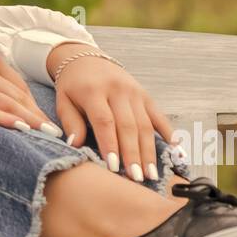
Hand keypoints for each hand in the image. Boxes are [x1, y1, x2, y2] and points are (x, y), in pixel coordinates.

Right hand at [0, 37, 62, 134]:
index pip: (20, 86)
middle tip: (57, 135)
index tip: (46, 122)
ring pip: (9, 106)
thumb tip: (7, 96)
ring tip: (48, 138)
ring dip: (31, 122)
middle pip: (19, 97)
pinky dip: (8, 121)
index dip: (35, 106)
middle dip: (39, 117)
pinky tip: (22, 130)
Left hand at [48, 44, 173, 181]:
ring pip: (145, 124)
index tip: (114, 167)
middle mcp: (118, 90)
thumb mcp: (63, 100)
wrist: (87, 59)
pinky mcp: (146, 95)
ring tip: (150, 174)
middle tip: (136, 178)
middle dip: (133, 154)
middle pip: (128, 126)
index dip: (110, 145)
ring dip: (149, 151)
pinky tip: (174, 151)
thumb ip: (70, 122)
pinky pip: (159, 116)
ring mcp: (135, 92)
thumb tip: (76, 145)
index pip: (105, 121)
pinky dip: (168, 134)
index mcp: (94, 91)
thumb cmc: (73, 85)